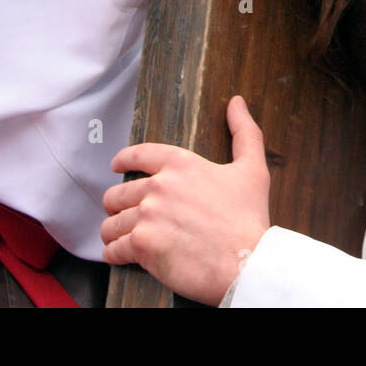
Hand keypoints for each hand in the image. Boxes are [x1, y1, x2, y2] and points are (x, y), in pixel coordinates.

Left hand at [101, 96, 269, 305]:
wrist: (246, 261)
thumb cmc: (249, 219)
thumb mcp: (252, 169)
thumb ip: (244, 132)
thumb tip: (237, 103)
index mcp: (181, 164)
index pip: (138, 155)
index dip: (123, 160)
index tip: (116, 165)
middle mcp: (159, 186)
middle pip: (119, 193)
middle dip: (117, 204)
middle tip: (122, 213)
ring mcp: (148, 215)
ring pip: (113, 223)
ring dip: (114, 231)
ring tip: (119, 238)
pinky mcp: (142, 244)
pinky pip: (114, 249)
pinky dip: (115, 253)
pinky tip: (120, 254)